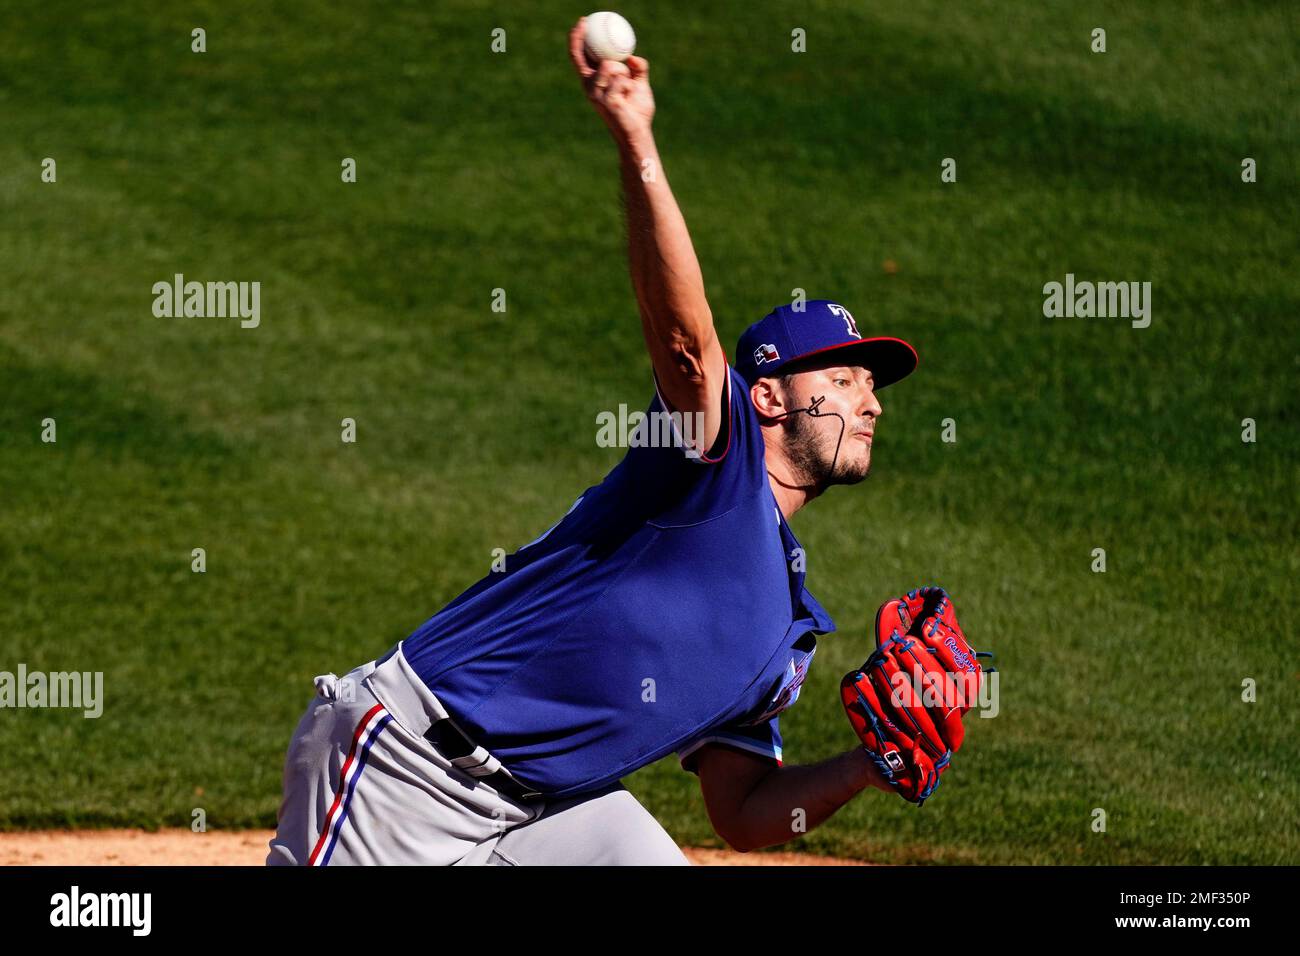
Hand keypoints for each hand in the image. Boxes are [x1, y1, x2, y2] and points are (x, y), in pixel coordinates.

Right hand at [568, 17, 654, 142]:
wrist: (638, 133)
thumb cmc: (636, 112)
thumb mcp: (638, 85)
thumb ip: (637, 70)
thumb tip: (634, 58)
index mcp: (593, 83)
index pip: (580, 58)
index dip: (578, 39)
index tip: (584, 22)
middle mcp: (589, 87)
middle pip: (584, 58)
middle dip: (581, 37)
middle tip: (587, 22)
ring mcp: (595, 94)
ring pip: (609, 65)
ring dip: (623, 72)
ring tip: (627, 87)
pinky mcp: (605, 100)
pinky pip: (621, 78)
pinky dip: (629, 84)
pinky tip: (628, 97)